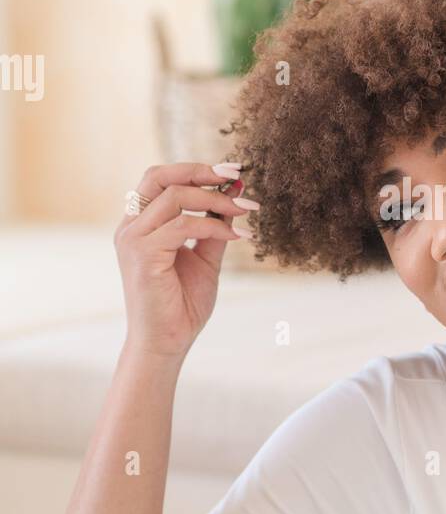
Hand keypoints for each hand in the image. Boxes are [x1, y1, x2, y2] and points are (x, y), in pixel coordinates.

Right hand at [113, 161, 258, 358]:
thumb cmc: (182, 304)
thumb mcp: (206, 257)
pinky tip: (239, 235)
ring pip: (175, 197)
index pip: (161, 179)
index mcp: (140, 224)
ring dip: (216, 199)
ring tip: (246, 210)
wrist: (167, 343)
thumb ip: (216, 225)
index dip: (197, 170)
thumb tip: (236, 191)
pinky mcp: (142, 255)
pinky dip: (215, 225)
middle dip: (200, 171)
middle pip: (159, 176)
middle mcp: (130, 227)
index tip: (234, 173)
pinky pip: (183, 226)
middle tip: (236, 176)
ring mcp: (132, 239)